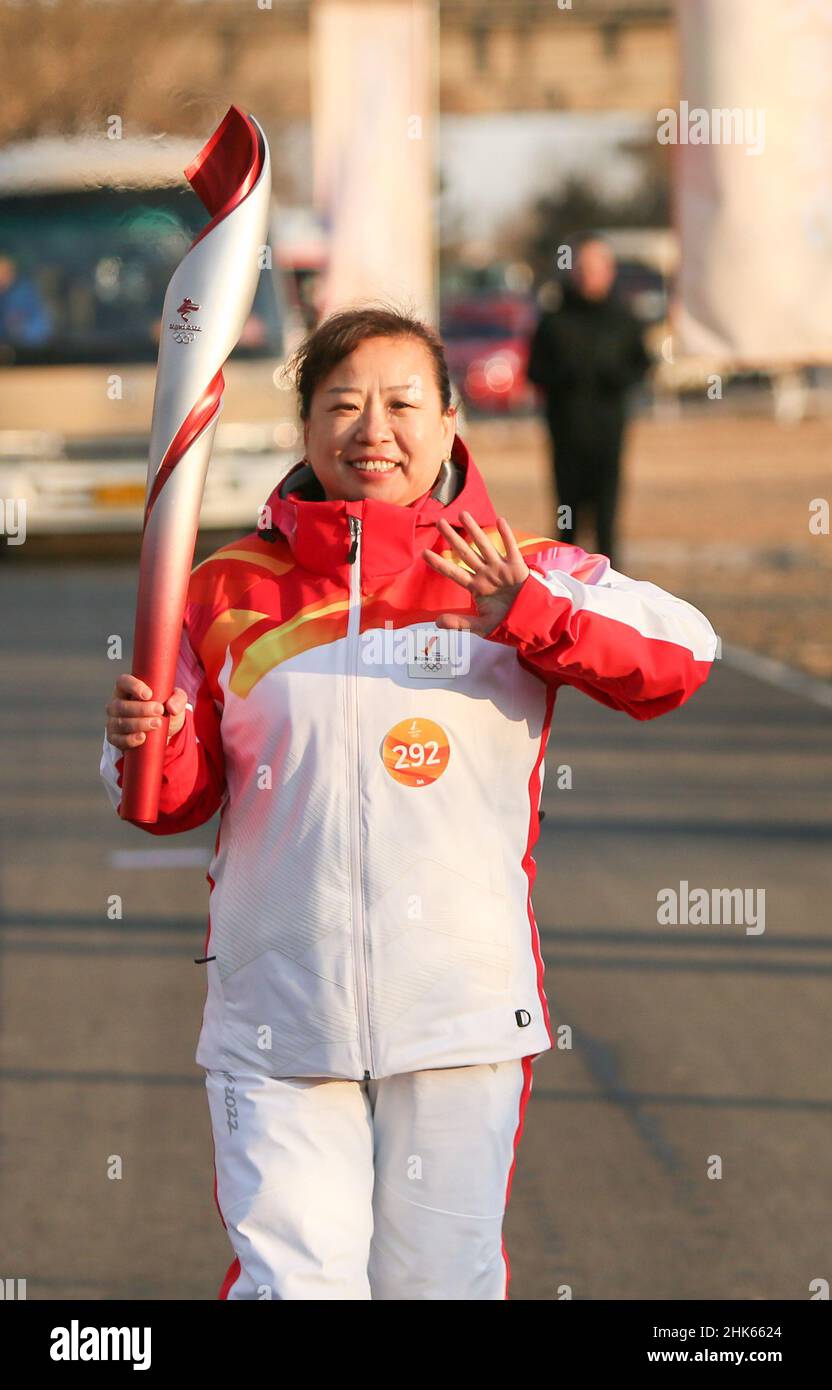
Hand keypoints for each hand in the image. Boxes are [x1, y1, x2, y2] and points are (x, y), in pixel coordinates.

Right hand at [105, 673, 187, 750]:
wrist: (165, 732)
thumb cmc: (165, 709)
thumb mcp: (176, 700)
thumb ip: (178, 699)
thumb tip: (171, 707)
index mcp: (127, 689)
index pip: (123, 682)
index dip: (133, 687)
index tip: (149, 694)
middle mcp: (117, 704)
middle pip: (121, 705)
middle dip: (141, 709)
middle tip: (159, 711)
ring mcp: (114, 721)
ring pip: (120, 723)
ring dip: (139, 724)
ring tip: (157, 723)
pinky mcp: (115, 738)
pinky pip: (118, 739)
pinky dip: (130, 739)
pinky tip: (142, 737)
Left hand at [422, 511, 529, 634]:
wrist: (528, 621)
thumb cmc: (505, 622)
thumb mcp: (481, 626)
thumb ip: (460, 622)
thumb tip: (436, 622)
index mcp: (476, 586)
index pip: (454, 572)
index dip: (440, 563)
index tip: (424, 553)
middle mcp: (486, 574)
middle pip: (466, 553)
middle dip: (453, 538)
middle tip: (439, 522)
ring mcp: (501, 569)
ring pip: (485, 546)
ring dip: (474, 530)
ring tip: (463, 514)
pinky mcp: (517, 567)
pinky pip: (511, 548)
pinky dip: (506, 535)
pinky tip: (499, 521)